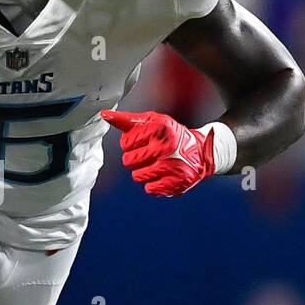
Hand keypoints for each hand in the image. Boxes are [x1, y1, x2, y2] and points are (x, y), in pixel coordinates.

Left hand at [101, 109, 215, 196]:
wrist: (200, 151)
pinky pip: (150, 189)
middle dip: (135, 159)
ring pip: (137, 176)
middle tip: (148, 155)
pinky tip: (161, 176)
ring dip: (142, 173)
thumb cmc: (171, 135)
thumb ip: (127, 120)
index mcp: (158, 129)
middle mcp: (166, 147)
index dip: (131, 144)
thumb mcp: (152, 121)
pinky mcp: (177, 182)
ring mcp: (172, 166)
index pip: (126, 143)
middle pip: (129, 161)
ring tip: (155, 165)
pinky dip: (153, 185)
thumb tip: (104, 115)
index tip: (142, 142)